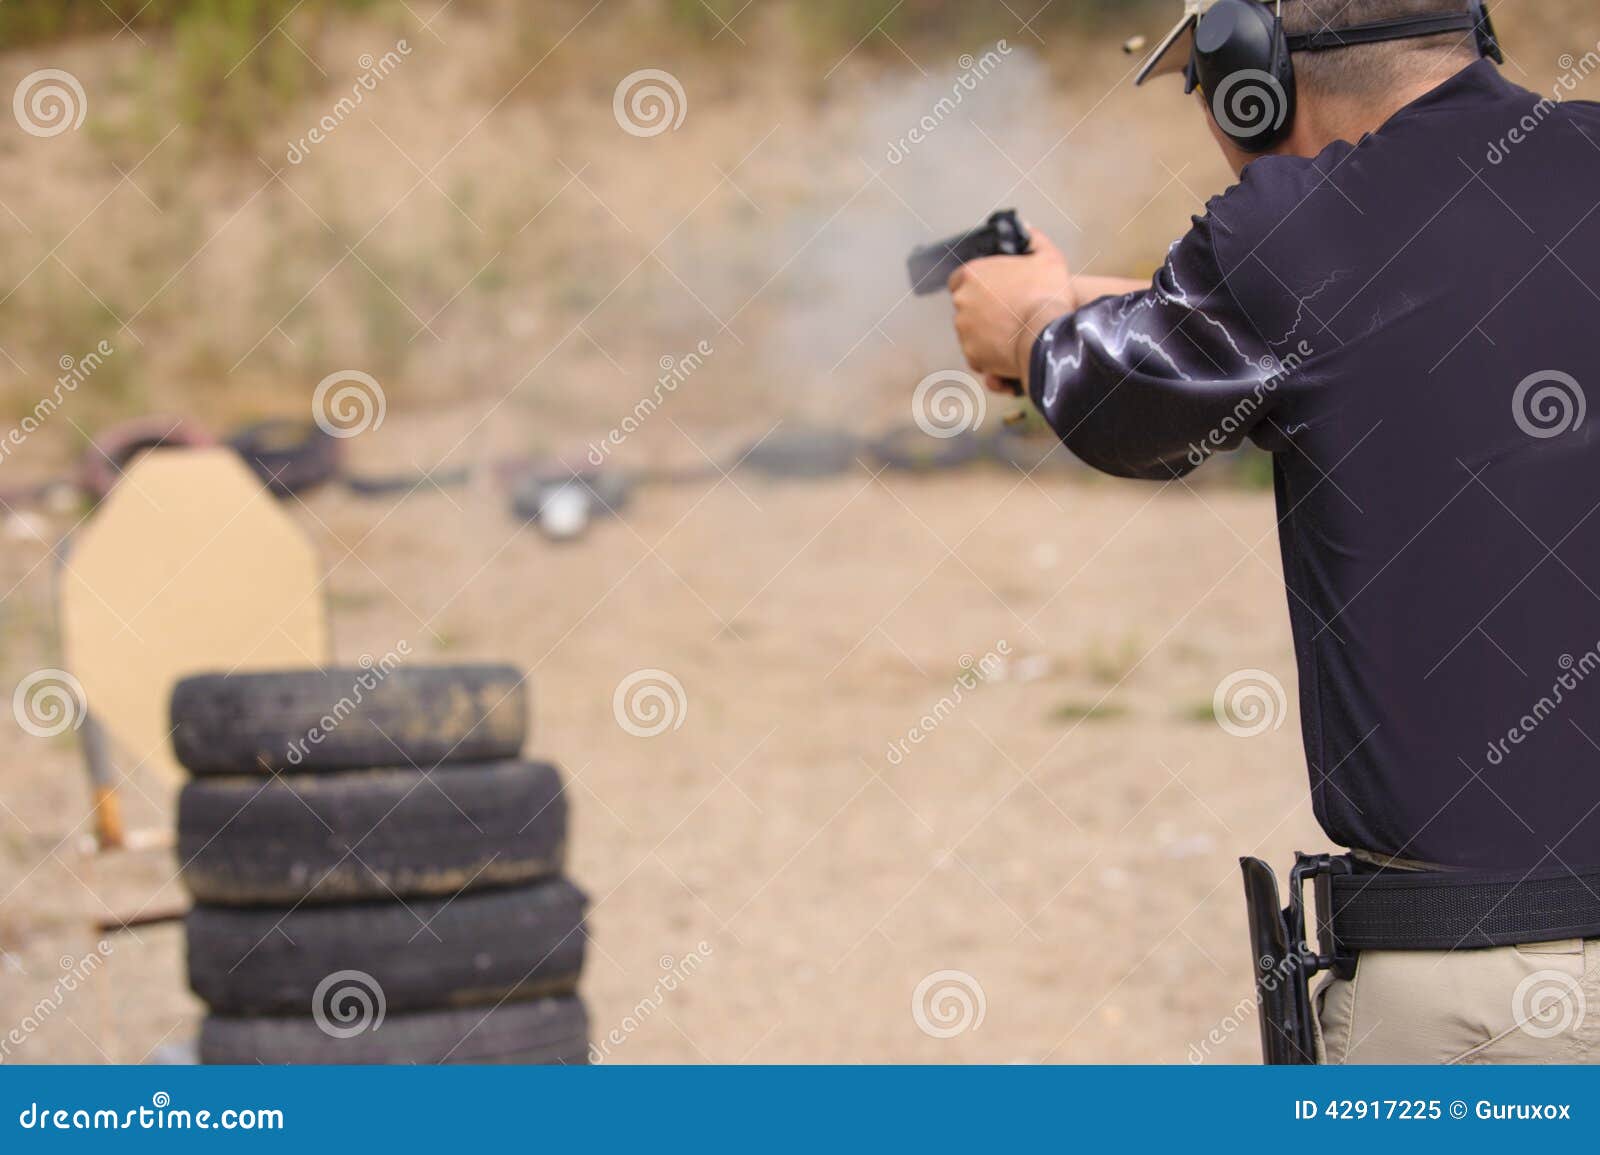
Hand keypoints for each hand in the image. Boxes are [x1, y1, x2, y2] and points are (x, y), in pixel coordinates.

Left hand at [948, 229, 1074, 385]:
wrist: (1049, 336)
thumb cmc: (1048, 295)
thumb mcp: (1049, 258)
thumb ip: (1034, 240)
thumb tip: (1027, 228)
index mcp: (973, 274)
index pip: (960, 278)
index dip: (977, 285)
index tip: (993, 291)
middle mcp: (962, 301)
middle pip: (967, 305)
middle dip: (984, 310)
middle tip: (1009, 313)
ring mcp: (964, 330)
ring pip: (973, 331)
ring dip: (988, 332)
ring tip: (1014, 332)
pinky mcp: (972, 355)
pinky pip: (980, 354)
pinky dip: (992, 354)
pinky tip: (1012, 349)